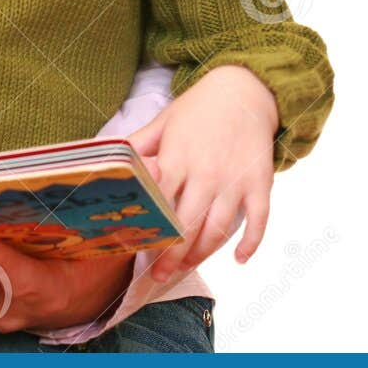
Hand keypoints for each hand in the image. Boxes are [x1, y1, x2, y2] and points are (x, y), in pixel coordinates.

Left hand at [127, 63, 277, 283]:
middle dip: (171, 256)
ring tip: (186, 269)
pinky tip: (239, 260)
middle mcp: (207, 174)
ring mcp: (235, 181)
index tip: (137, 250)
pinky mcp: (260, 184)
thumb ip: (137, 146)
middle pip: (187, 226)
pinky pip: (258, 221)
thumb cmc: (197, 110)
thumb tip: (107, 160)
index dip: (149, 230)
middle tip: (157, 276)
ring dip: (202, 255)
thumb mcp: (162, 122)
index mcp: (177, 158)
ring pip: (219, 230)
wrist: (243, 91)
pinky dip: (251, 243)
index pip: (160, 204)